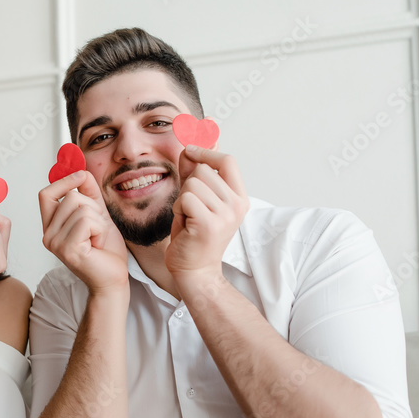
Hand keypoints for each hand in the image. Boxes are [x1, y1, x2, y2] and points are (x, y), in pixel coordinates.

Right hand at [39, 170, 128, 293]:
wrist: (113, 278)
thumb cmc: (106, 252)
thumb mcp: (98, 215)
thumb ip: (89, 194)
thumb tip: (82, 172)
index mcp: (51, 226)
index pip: (46, 194)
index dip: (64, 181)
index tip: (81, 177)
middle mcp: (48, 235)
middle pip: (70, 198)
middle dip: (93, 208)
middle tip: (96, 230)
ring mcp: (55, 243)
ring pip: (81, 208)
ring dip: (99, 222)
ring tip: (97, 239)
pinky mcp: (67, 249)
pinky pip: (87, 221)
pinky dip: (100, 230)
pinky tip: (98, 244)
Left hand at [166, 146, 248, 286]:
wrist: (195, 270)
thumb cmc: (194, 236)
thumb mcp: (198, 200)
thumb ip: (195, 174)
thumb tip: (190, 147)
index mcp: (239, 197)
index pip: (227, 160)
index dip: (206, 152)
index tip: (190, 150)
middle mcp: (237, 205)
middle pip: (204, 170)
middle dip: (189, 185)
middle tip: (191, 207)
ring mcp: (225, 214)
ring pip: (192, 184)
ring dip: (182, 199)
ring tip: (188, 217)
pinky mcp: (209, 223)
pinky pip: (185, 198)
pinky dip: (178, 209)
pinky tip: (185, 223)